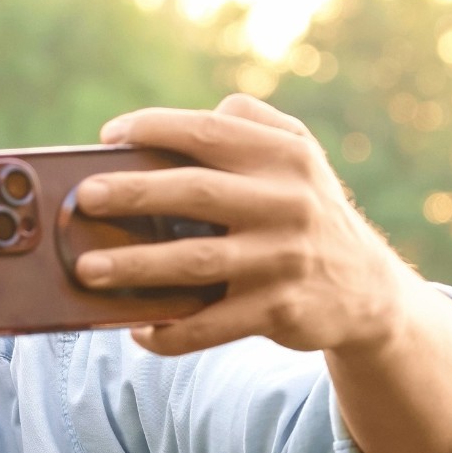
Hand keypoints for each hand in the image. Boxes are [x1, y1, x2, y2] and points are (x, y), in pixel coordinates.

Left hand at [71, 95, 451, 452]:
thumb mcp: (299, 155)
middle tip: (84, 199)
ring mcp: (283, 259)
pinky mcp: (280, 310)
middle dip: (133, 194)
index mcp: (286, 156)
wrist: (367, 290)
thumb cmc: (308, 211)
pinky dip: (171, 332)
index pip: (211, 131)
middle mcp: (288, 202)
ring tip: (87, 270)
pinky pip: (212, 326)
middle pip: (195, 193)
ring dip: (136, 267)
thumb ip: (252, 123)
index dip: (156, 129)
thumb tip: (184, 120)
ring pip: (196, 262)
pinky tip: (138, 330)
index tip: (109, 135)